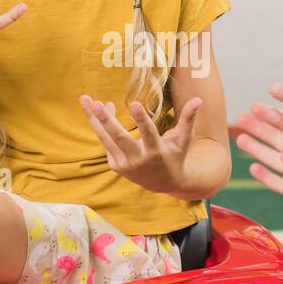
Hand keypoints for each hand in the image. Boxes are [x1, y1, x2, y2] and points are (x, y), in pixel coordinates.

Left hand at [79, 94, 201, 195]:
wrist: (166, 184)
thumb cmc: (176, 156)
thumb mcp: (184, 139)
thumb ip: (188, 119)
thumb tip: (198, 99)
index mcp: (156, 152)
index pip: (148, 133)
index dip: (141, 119)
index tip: (134, 103)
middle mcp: (138, 160)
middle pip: (119, 138)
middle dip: (106, 120)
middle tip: (96, 103)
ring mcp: (124, 164)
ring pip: (105, 139)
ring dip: (94, 119)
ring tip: (84, 99)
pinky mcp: (115, 165)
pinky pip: (105, 142)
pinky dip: (100, 126)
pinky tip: (98, 109)